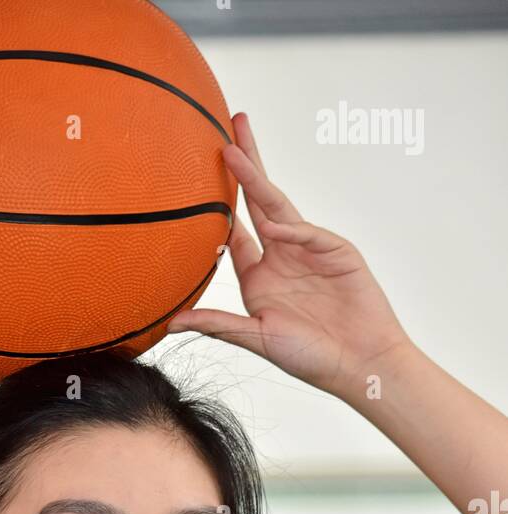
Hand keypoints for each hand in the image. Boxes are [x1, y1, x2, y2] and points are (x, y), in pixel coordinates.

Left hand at [167, 112, 412, 398]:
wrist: (360, 364)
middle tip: (227, 129)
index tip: (196, 178)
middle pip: (257, 202)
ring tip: (234, 149)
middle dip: (244, 165)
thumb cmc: (310, 357)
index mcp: (259, 277)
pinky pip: (306, 232)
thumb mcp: (256, 338)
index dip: (217, 207)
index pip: (234, 234)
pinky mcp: (336, 250)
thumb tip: (172, 323)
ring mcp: (309, 249)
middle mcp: (282, 256)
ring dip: (256, 178)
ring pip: (278, 206)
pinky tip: (272, 226)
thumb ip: (217, 325)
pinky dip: (290, 228)